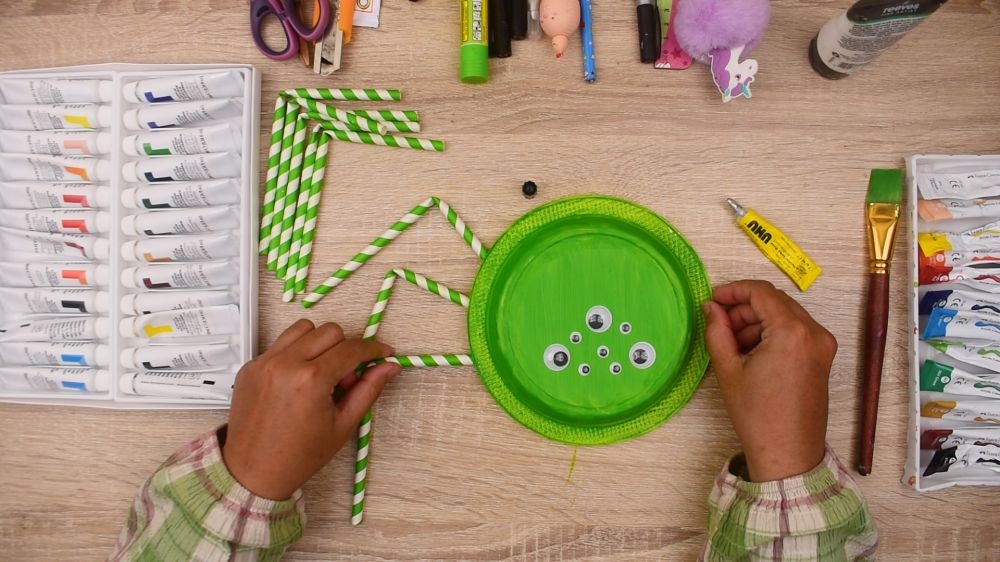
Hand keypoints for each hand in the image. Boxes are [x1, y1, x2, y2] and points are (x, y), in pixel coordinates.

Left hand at [221, 319, 400, 499]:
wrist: (253, 472)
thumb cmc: (297, 456)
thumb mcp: (342, 426)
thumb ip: (368, 390)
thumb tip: (388, 368)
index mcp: (310, 380)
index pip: (352, 349)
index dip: (373, 350)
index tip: (381, 354)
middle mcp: (285, 364)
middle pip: (330, 331)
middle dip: (345, 348)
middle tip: (346, 377)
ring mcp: (264, 363)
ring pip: (304, 328)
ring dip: (319, 344)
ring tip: (321, 374)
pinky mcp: (251, 366)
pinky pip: (280, 344)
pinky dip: (296, 354)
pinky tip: (298, 381)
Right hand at [703, 280, 836, 481]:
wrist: (788, 452)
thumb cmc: (757, 415)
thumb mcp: (728, 369)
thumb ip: (717, 331)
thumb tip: (711, 308)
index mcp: (792, 332)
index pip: (761, 292)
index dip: (734, 291)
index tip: (713, 300)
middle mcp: (814, 332)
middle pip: (774, 302)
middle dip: (744, 309)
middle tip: (719, 324)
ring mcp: (822, 344)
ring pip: (785, 315)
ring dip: (757, 321)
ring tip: (733, 344)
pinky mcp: (823, 357)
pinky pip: (795, 331)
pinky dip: (772, 333)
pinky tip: (752, 352)